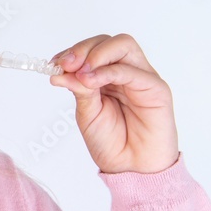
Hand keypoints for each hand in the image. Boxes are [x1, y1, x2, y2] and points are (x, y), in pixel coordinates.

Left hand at [49, 33, 179, 174]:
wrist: (132, 169)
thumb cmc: (113, 142)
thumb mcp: (87, 113)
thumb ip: (78, 89)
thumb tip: (58, 72)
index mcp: (109, 76)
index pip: (93, 49)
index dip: (73, 52)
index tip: (54, 63)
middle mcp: (126, 72)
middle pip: (108, 41)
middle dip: (83, 49)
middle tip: (65, 64)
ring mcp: (142, 77)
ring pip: (124, 45)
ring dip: (97, 54)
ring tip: (79, 71)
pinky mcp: (156, 88)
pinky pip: (132, 71)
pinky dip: (108, 71)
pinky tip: (90, 80)